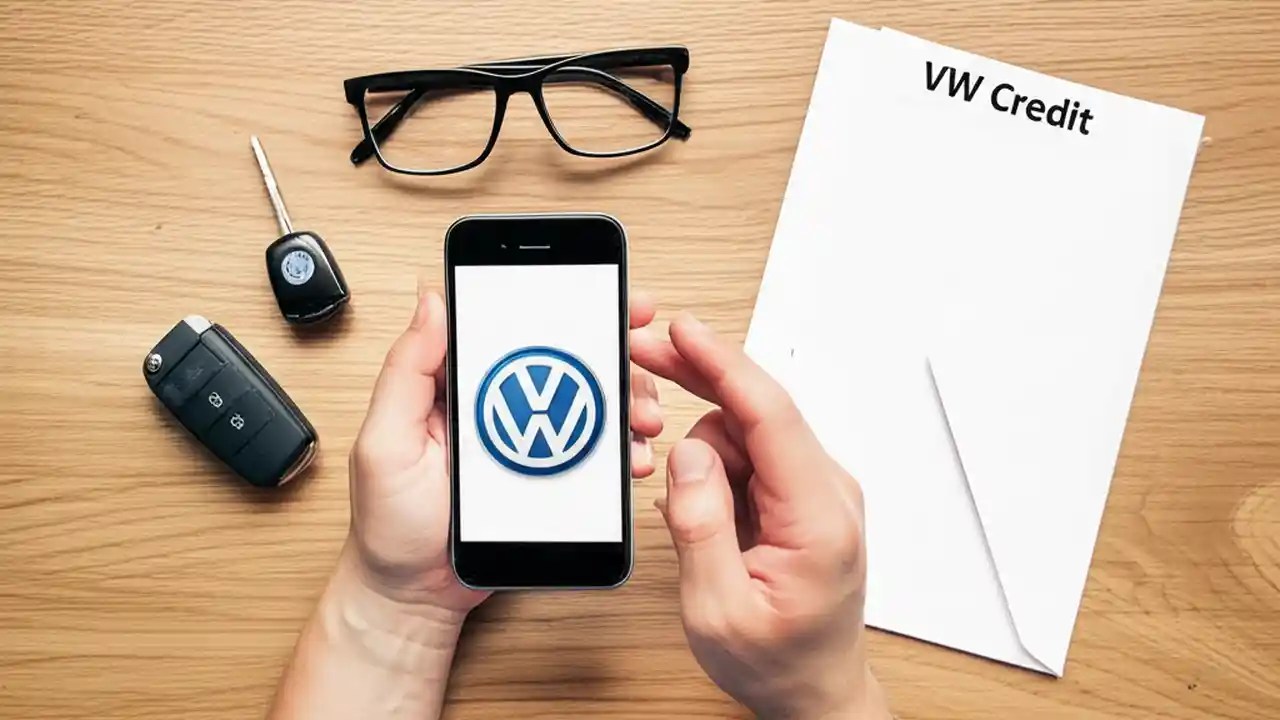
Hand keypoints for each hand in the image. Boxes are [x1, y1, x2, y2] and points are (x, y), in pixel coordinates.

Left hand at [270, 290, 662, 719]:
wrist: (414, 596)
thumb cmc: (389, 525)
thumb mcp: (384, 442)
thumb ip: (406, 372)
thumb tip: (432, 301)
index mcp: (457, 383)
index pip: (512, 325)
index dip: (559, 302)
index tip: (602, 291)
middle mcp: (497, 404)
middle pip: (564, 359)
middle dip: (612, 349)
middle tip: (639, 350)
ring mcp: (526, 442)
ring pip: (589, 403)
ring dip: (626, 399)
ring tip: (640, 415)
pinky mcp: (546, 476)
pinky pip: (593, 454)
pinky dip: (621, 449)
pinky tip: (630, 454)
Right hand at [632, 313, 890, 718]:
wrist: (814, 689)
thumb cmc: (777, 661)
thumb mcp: (717, 610)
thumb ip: (700, 526)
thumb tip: (688, 454)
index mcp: (818, 519)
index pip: (771, 418)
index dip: (722, 366)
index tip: (685, 331)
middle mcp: (828, 493)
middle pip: (756, 412)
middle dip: (698, 386)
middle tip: (645, 362)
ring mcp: (818, 492)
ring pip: (744, 434)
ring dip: (702, 458)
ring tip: (689, 519)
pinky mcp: (801, 496)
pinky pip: (749, 458)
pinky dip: (715, 473)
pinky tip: (704, 516)